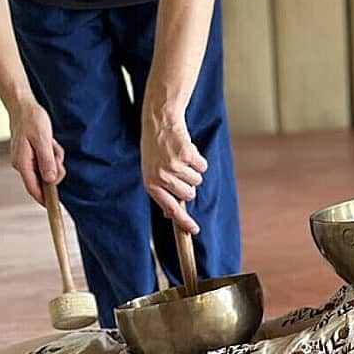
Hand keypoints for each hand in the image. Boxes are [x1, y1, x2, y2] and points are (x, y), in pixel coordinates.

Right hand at [8, 99, 63, 204]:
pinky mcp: (32, 155)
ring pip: (48, 168)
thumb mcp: (43, 140)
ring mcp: (27, 160)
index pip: (33, 188)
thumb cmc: (32, 121)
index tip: (53, 207)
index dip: (43, 199)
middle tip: (55, 152)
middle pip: (44, 179)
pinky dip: (52, 153)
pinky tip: (50, 142)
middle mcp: (22, 164)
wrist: (23, 106)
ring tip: (51, 143)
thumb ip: (47, 161)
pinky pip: (47, 160)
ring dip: (54, 158)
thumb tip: (51, 180)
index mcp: (22, 163)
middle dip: (55, 167)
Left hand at [140, 114, 206, 234]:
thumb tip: (169, 214)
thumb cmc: (155, 149)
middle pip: (189, 195)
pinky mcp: (186, 155)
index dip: (184, 221)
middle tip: (181, 172)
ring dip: (193, 171)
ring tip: (181, 159)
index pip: (170, 209)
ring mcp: (174, 166)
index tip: (194, 230)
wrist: (159, 123)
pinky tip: (187, 151)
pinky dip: (199, 160)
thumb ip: (160, 192)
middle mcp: (161, 177)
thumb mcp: (150, 172)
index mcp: (150, 184)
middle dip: (189, 186)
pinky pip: (203, 167)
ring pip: (197, 181)